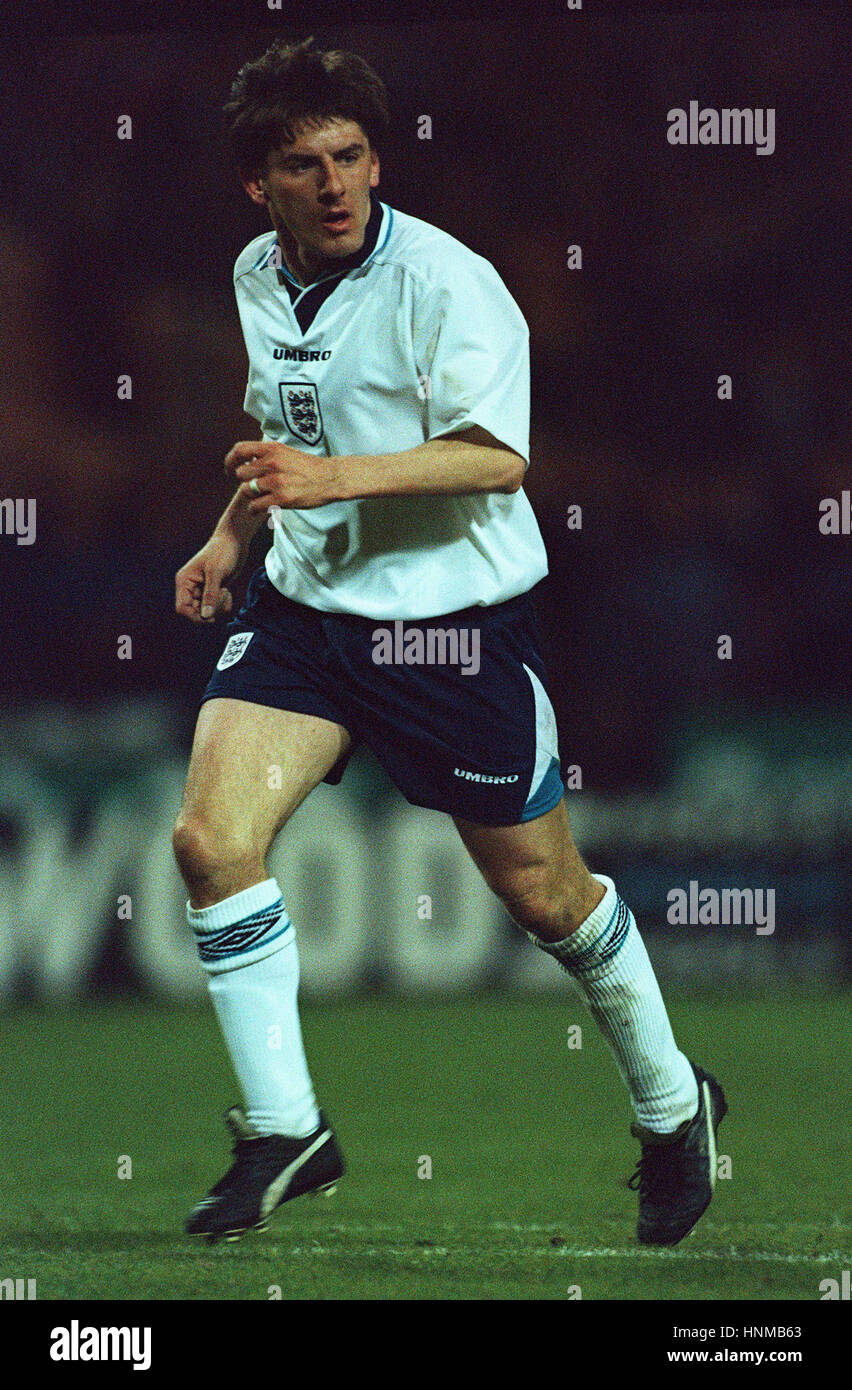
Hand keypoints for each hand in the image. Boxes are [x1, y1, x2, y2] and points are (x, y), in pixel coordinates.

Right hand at [175, 530, 244, 622]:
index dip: (195, 616)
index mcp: (184, 581)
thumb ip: (210, 595)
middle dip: (211, 609)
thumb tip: (206, 616)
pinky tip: (227, 591)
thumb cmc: (223, 552)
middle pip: (195, 612)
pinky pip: (215, 607)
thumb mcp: (216, 573)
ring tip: (225, 591)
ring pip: (207, 611)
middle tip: (222, 594)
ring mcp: (201, 589)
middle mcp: (190, 587)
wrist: (235, 541)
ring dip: (218, 606)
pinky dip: (223, 604)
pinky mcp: (212, 591)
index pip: (182, 608)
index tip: (211, 615)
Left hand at [225, 439, 344, 510]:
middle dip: (245, 481)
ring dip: (251, 496)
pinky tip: (262, 508)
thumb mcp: (287, 452)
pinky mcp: (281, 498)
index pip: (239, 450)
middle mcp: (272, 463)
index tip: (230, 470)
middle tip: (254, 486)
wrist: (331, 478)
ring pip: (247, 490)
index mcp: (272, 449)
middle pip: (241, 474)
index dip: (230, 461)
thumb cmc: (310, 467)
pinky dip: (255, 508)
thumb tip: (249, 459)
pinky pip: (255, 506)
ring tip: (261, 497)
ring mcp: (276, 481)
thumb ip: (268, 454)